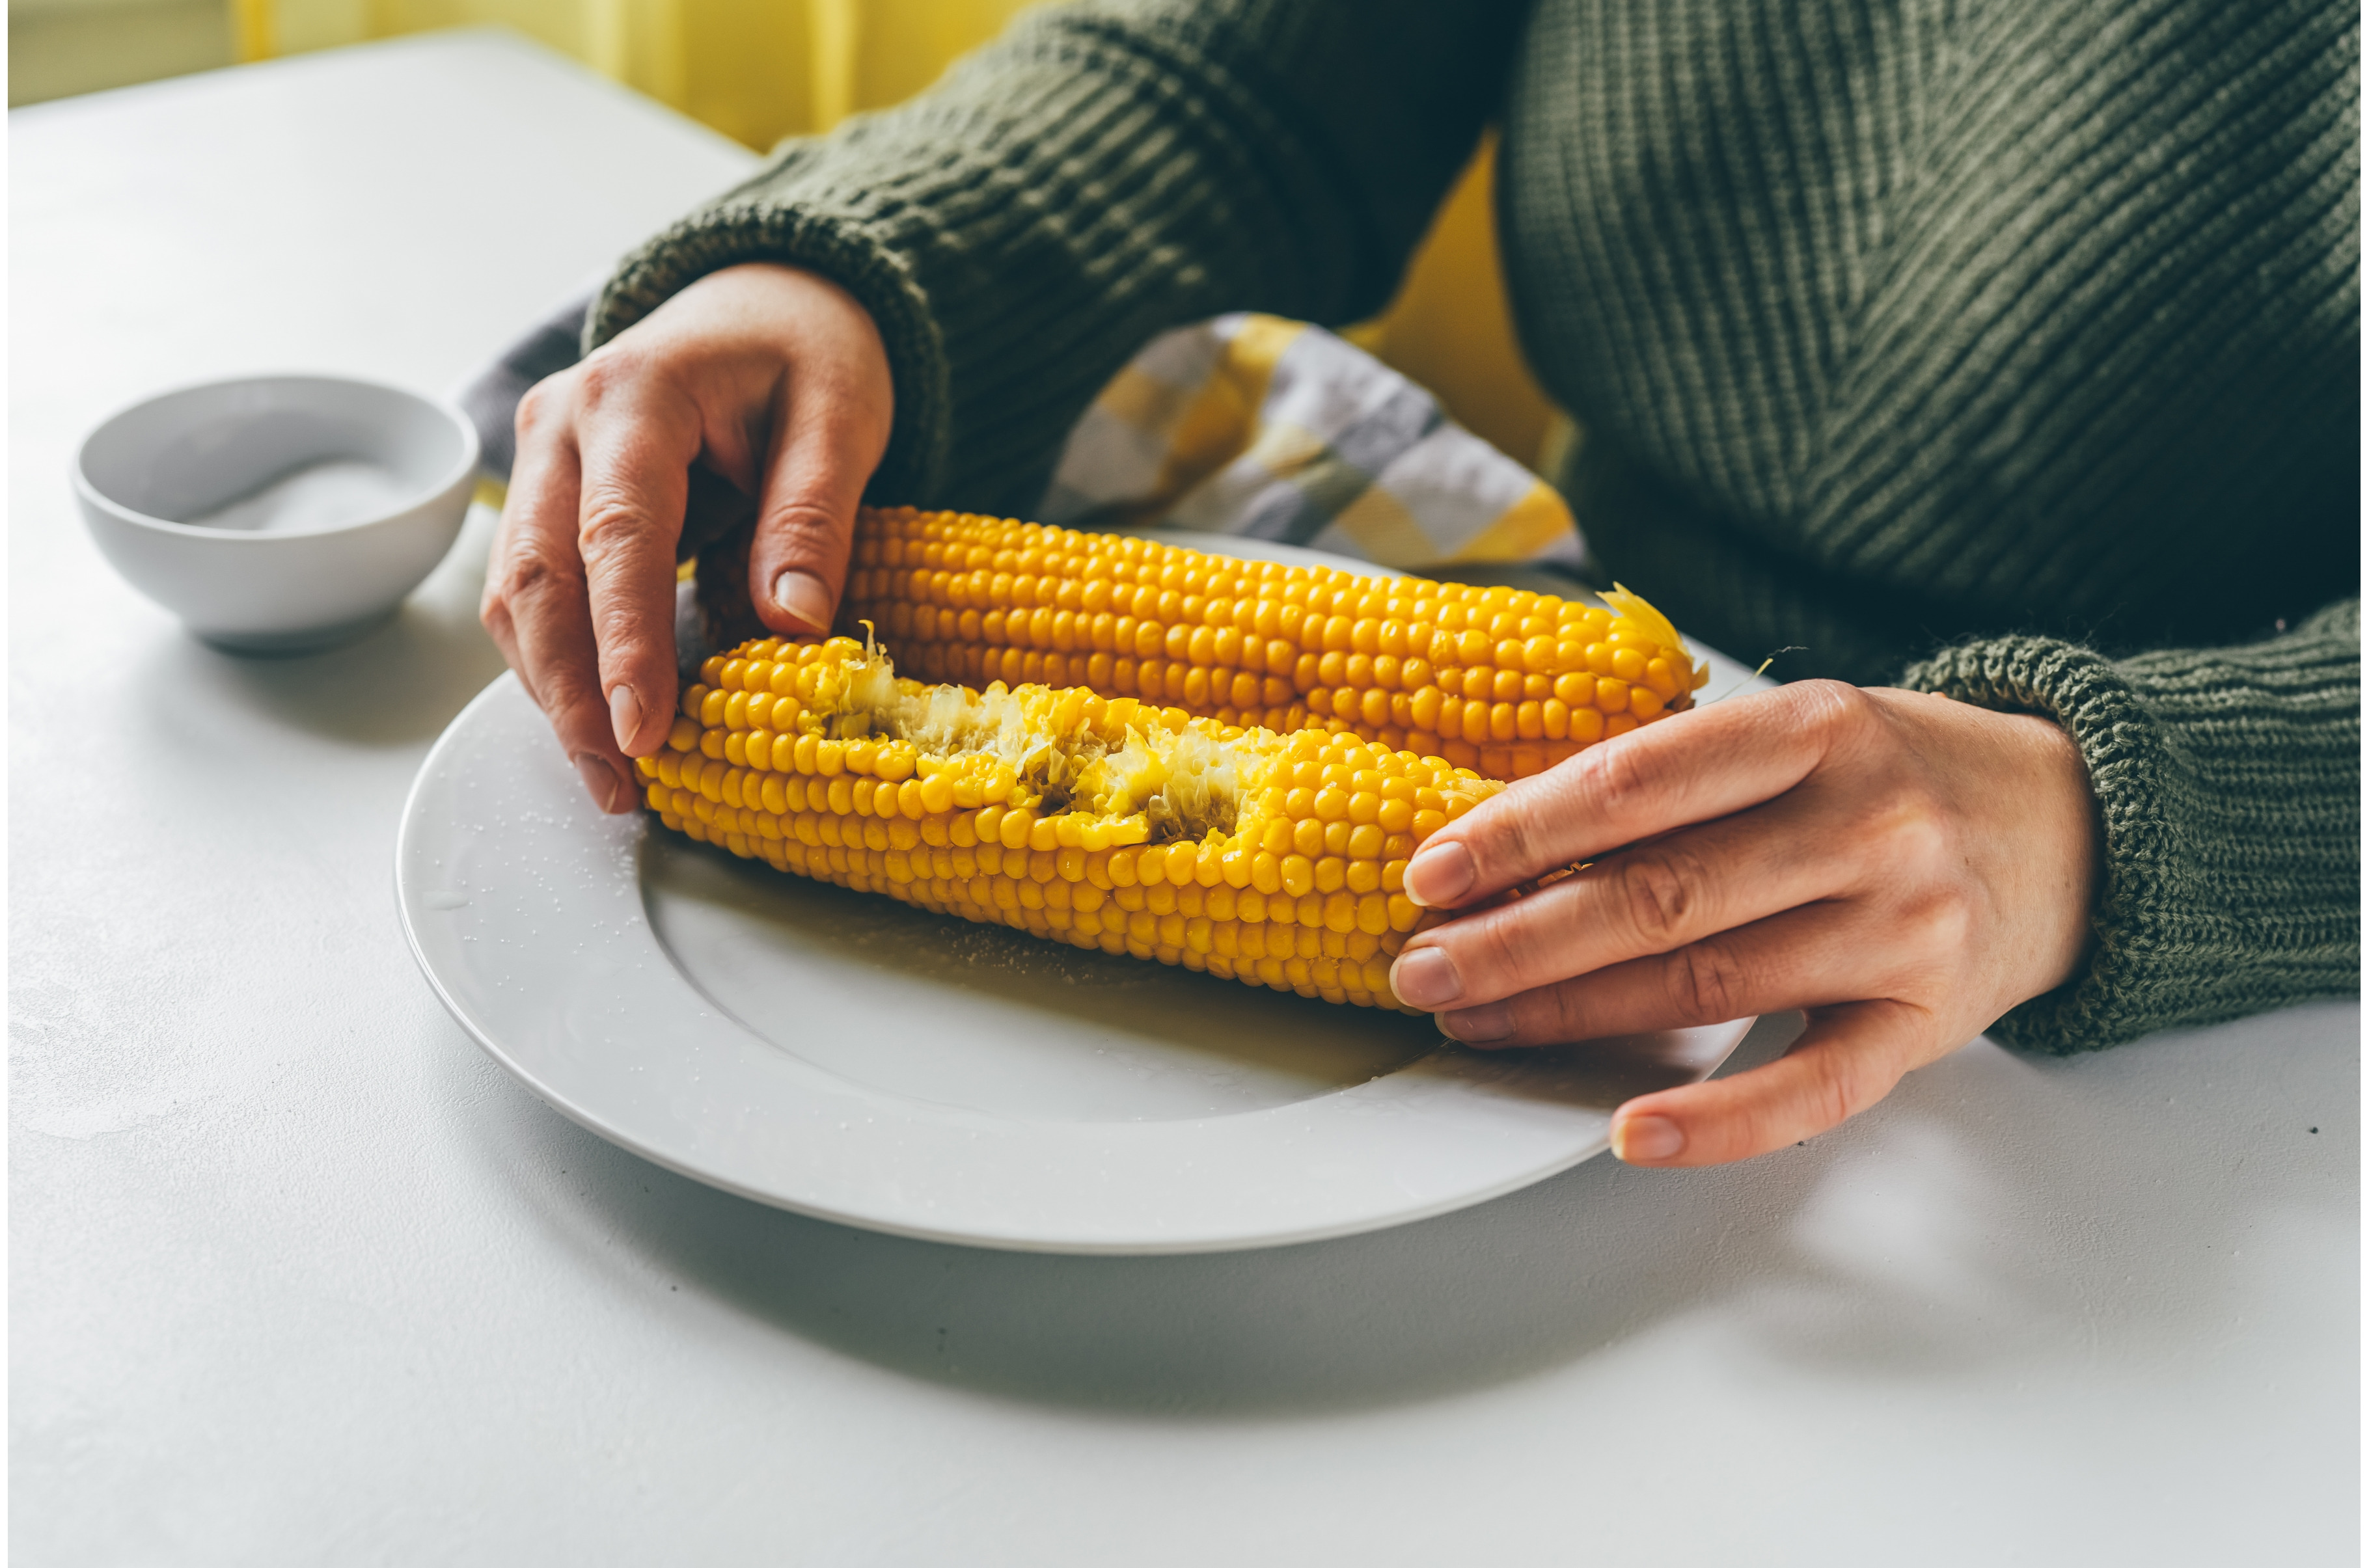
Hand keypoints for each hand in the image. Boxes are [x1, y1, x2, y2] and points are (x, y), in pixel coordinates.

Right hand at [482, 263, 893, 811]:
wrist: (761, 303)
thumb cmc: (805, 355)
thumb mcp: (839, 416)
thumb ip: (813, 514)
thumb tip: (793, 622)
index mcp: (634, 395)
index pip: (617, 535)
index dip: (625, 642)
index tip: (643, 730)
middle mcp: (560, 426)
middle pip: (538, 577)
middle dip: (571, 692)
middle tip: (619, 783)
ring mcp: (540, 462)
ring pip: (517, 596)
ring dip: (555, 693)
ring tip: (612, 780)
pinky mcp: (544, 499)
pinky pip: (533, 594)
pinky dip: (559, 666)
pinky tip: (602, 727)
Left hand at [1385, 681, 2100, 1165]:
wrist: (2078, 826)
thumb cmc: (1898, 775)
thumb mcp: (1806, 733)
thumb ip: (1686, 776)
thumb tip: (1509, 838)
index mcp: (1818, 728)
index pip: (1640, 780)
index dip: (1523, 830)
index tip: (1432, 872)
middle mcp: (1868, 824)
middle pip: (1658, 894)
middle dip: (1518, 938)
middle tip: (1419, 967)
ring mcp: (1905, 930)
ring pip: (1707, 985)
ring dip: (1571, 1015)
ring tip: (1475, 1020)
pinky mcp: (1930, 1025)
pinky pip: (1812, 1085)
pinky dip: (1718, 1119)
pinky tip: (1631, 1132)